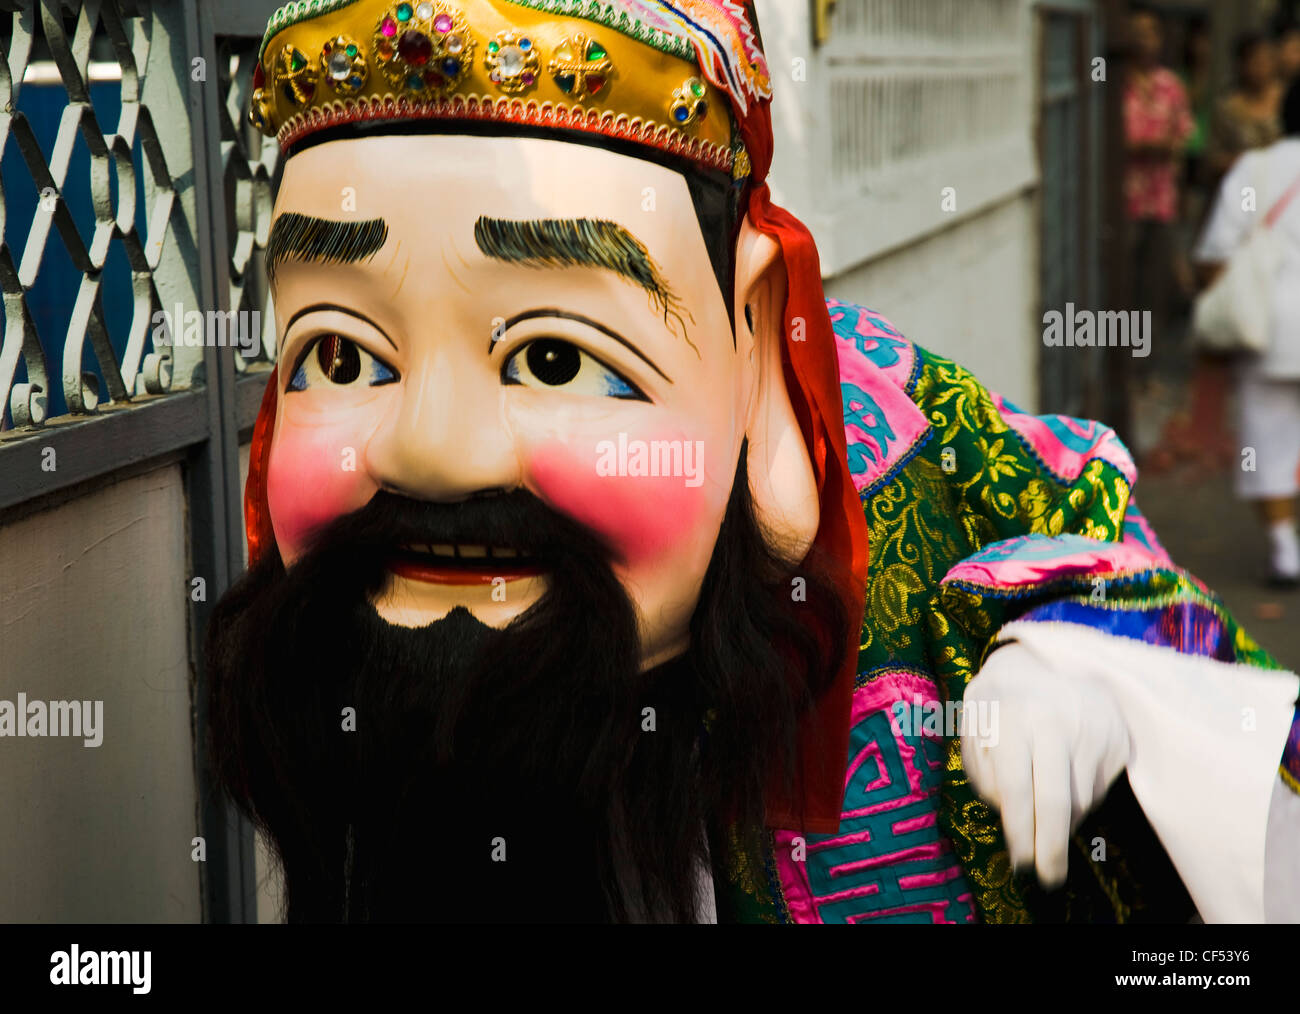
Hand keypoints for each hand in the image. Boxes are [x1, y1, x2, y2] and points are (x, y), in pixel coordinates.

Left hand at [961, 641, 1131, 888]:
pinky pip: (1098, 788)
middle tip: (1047, 879)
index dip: (1019, 832)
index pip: (1016, 789)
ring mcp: (1094, 728)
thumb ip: (983, 770)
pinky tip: (1063, 778)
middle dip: (1051, 847)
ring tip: (1042, 808)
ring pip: (1080, 799)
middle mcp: (1057, 721)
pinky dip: (1079, 798)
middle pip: (1057, 801)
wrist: (1045, 660)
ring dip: (1061, 819)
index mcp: (1013, 716)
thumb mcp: (974, 726)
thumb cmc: (998, 701)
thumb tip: (1008, 815)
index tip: (1020, 864)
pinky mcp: (1119, 737)